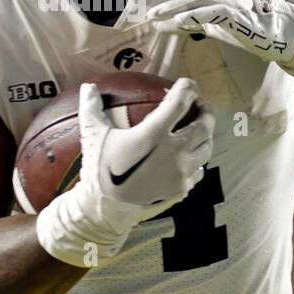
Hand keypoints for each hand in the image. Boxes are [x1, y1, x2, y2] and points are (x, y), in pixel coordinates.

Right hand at [35, 77, 213, 265]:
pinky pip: (198, 172)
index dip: (188, 88)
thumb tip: (87, 87)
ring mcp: (181, 172)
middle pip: (204, 126)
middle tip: (200, 107)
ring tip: (199, 131)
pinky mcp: (181, 189)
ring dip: (206, 137)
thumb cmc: (99, 169)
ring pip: (206, 149)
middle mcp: (174, 152)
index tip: (188, 84)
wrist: (105, 209)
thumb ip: (92, 108)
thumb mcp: (93, 136)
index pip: (180, 102)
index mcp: (154, 133)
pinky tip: (188, 160)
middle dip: (205, 112)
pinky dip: (196, 163)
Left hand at [127, 0, 293, 89]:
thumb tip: (160, 26)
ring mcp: (226, 0)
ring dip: (171, 6)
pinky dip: (195, 17)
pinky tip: (180, 23)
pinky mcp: (236, 15)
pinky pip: (212, 14)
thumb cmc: (242, 28)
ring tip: (152, 15)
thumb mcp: (208, 27)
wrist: (276, 34)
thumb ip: (185, 24)